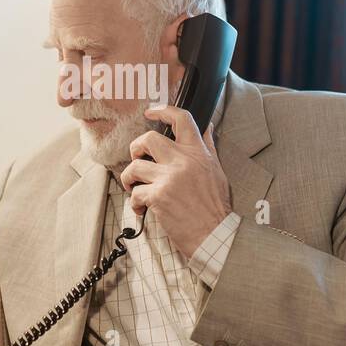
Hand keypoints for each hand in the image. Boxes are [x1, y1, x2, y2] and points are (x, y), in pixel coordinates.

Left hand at [119, 105, 231, 257]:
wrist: (215, 235)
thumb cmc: (216, 206)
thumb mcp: (217, 170)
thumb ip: (208, 147)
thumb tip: (206, 127)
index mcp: (198, 153)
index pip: (181, 119)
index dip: (162, 111)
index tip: (150, 112)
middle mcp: (183, 161)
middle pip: (148, 139)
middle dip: (135, 148)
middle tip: (137, 159)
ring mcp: (169, 178)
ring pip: (134, 167)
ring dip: (129, 178)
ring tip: (134, 187)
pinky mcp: (158, 196)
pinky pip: (135, 193)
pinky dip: (135, 203)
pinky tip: (142, 209)